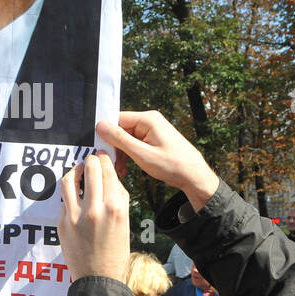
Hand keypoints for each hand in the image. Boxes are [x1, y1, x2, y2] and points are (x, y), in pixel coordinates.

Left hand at [58, 152, 129, 282]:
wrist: (98, 278)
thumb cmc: (116, 252)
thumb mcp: (125, 222)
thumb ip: (118, 198)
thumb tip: (109, 176)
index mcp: (115, 207)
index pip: (107, 171)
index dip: (104, 160)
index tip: (102, 157)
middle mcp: (95, 208)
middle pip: (89, 168)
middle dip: (90, 161)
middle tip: (91, 162)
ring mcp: (75, 215)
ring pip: (69, 179)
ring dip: (75, 171)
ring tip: (79, 172)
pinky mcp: (62, 223)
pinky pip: (65, 199)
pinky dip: (71, 194)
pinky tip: (76, 197)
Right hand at [97, 112, 220, 210]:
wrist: (194, 175)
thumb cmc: (173, 165)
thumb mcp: (142, 154)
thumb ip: (120, 139)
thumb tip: (101, 126)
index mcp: (148, 119)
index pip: (117, 119)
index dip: (106, 134)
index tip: (100, 149)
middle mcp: (149, 121)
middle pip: (120, 129)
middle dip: (114, 147)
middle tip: (112, 164)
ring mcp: (152, 129)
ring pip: (126, 138)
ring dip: (121, 153)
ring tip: (120, 170)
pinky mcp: (153, 138)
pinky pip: (134, 143)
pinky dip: (129, 155)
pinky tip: (126, 168)